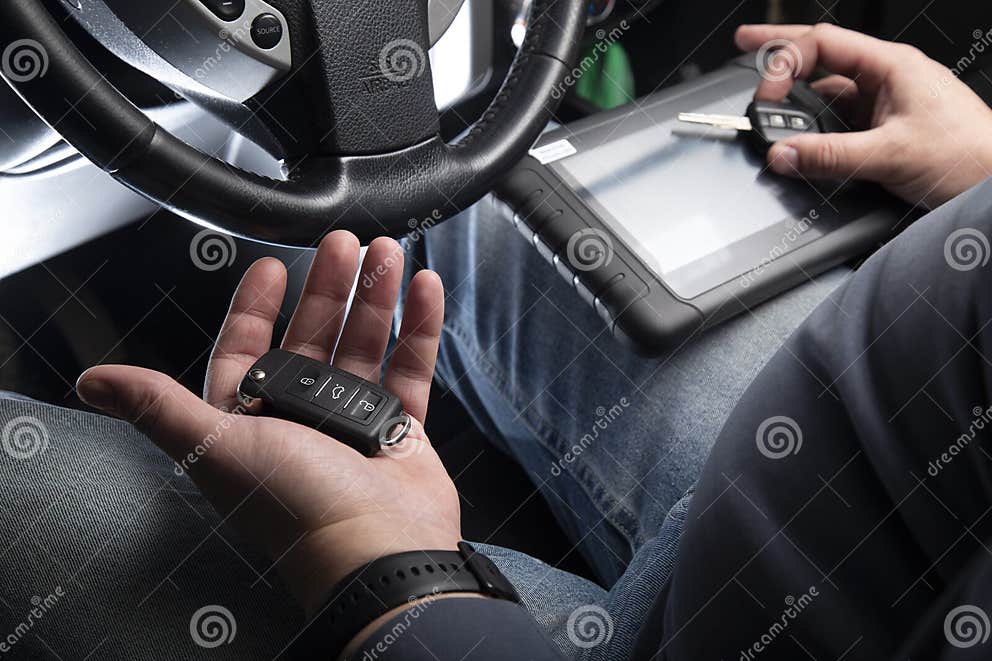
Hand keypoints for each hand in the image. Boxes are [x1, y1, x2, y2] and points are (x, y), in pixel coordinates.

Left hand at [76, 232, 459, 614]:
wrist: (376, 551)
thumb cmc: (298, 510)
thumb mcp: (217, 447)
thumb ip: (160, 406)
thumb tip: (92, 381)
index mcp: (252, 422)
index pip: (247, 350)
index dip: (255, 307)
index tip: (270, 267)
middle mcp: (302, 418)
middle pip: (313, 335)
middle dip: (328, 286)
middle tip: (342, 244)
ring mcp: (354, 421)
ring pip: (364, 343)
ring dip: (375, 296)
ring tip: (385, 254)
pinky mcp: (401, 428)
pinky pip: (410, 367)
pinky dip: (419, 328)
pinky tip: (424, 290)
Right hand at [736, 23, 991, 208]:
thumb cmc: (967, 155)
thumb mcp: (889, 154)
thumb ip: (829, 156)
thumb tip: (783, 153)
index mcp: (891, 65)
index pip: (824, 44)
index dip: (786, 61)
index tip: (763, 90)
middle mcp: (886, 77)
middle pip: (821, 55)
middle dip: (780, 53)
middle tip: (744, 46)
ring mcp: (883, 102)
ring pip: (827, 93)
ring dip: (799, 104)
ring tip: (771, 116)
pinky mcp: (882, 128)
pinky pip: (839, 121)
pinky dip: (815, 129)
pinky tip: (802, 141)